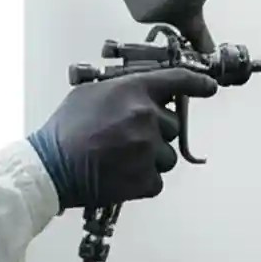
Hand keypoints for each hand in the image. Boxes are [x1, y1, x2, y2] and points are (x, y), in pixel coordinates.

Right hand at [27, 68, 217, 209]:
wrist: (51, 168)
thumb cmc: (65, 129)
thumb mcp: (90, 91)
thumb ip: (122, 87)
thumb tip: (142, 89)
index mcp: (134, 91)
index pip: (179, 81)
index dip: (198, 84)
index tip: (209, 87)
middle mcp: (146, 118)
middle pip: (172, 125)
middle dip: (156, 130)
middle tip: (127, 136)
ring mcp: (148, 151)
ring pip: (168, 154)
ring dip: (151, 156)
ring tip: (121, 157)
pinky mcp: (146, 180)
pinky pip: (157, 178)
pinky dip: (143, 179)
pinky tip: (121, 173)